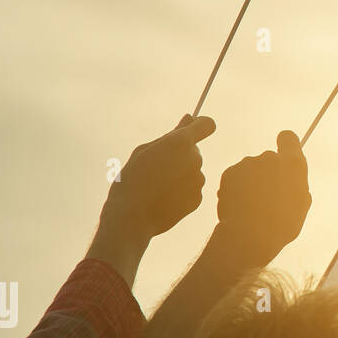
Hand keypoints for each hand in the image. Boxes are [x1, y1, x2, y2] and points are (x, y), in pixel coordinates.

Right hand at [101, 115, 215, 245]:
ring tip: (157, 186)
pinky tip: (164, 198)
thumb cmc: (131, 180)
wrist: (130, 218)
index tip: (193, 128)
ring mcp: (198, 180)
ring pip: (193, 170)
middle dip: (180, 155)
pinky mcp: (198, 198)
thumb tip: (189, 119)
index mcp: (180, 142)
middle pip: (194, 150)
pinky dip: (181, 191)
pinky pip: (192, 188)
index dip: (201, 125)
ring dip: (180, 174)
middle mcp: (195, 159)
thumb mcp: (145, 151)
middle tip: (156, 168)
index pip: (207, 124)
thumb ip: (170, 134)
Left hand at [214, 130, 310, 265]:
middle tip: (267, 197)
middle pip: (269, 159)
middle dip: (268, 173)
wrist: (249, 234)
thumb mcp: (301, 205)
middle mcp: (269, 158)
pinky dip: (236, 188)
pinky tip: (239, 206)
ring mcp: (248, 163)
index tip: (284, 154)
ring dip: (251, 182)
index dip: (286, 144)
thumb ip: (297, 185)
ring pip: (251, 170)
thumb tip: (292, 180)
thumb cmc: (281, 224)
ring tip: (252, 206)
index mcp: (292, 164)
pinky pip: (235, 177)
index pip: (288, 138)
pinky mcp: (229, 172)